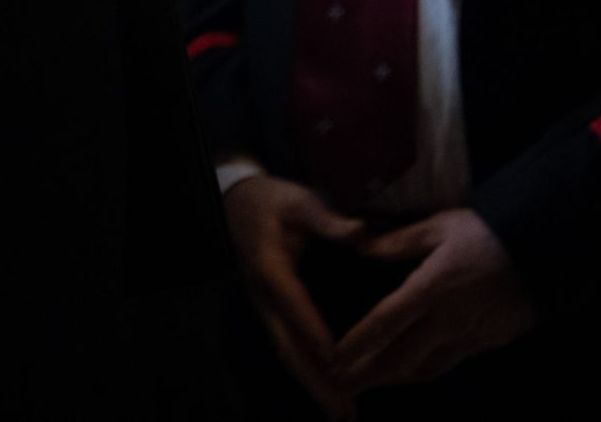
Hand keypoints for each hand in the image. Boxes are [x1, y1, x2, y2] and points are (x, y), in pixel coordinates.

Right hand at [225, 172, 365, 418]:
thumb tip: (359, 231)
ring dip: (313, 384)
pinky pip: (288, 345)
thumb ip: (326, 218)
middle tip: (341, 409)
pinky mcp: (271, 311)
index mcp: (270, 267)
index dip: (313, 334)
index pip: (293, 304)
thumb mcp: (299, 200)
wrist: (240, 203)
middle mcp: (263, 295)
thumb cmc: (273, 201)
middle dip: (314, 379)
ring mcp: (265, 306)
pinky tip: (329, 390)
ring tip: (341, 412)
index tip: (336, 362)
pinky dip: (308, 370)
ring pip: (287, 351)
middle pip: (287, 344)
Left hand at [335, 209, 536, 391]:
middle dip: (368, 375)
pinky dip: (426, 368)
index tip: (333, 359)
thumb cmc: (487, 232)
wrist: (545, 251)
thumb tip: (361, 248)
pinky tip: (414, 368)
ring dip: (397, 378)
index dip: (356, 344)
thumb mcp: (439, 226)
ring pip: (426, 368)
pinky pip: (451, 361)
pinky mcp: (490, 343)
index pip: (383, 324)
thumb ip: (398, 241)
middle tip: (341, 385)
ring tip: (372, 382)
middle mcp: (447, 322)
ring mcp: (470, 337)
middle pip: (400, 359)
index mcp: (429, 290)